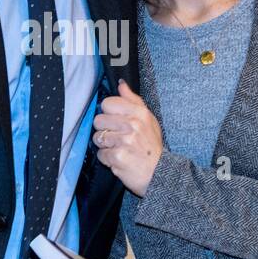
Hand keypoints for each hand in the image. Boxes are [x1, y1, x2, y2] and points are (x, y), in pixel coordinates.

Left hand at [92, 80, 163, 195]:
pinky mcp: (118, 157)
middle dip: (105, 131)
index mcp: (139, 113)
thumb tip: (121, 85)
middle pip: (98, 120)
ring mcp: (124, 141)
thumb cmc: (151, 146)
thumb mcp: (148, 119)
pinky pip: (101, 154)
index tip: (116, 122)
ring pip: (97, 138)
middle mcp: (132, 125)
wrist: (159, 173)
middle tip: (117, 138)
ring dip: (106, 146)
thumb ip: (133, 100)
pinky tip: (119, 159)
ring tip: (119, 149)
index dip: (108, 113)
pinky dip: (107, 159)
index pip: (107, 103)